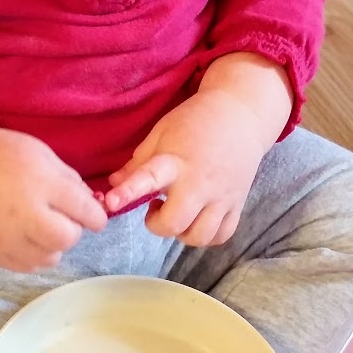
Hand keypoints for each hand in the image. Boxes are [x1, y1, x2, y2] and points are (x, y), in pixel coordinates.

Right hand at [0, 126, 106, 271]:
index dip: (95, 215)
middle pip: (68, 239)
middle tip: (62, 217)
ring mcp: (7, 237)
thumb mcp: (40, 153)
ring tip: (40, 225)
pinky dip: (34, 254)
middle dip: (73, 230)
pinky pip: (28, 266)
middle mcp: (25, 214)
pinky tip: (26, 235)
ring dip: (53, 244)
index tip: (91, 214)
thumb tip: (91, 205)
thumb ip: (69, 180)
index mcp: (41, 184)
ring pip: (50, 257)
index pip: (87, 212)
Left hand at [105, 88, 270, 246]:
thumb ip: (137, 163)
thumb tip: (114, 185)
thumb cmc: (196, 121)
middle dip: (158, 224)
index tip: (111, 203)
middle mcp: (200, 183)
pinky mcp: (238, 203)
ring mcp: (222, 197)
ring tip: (180, 213)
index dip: (128, 193)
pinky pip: (222, 235)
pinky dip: (207, 235)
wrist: (241, 115)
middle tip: (157, 207)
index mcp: (176, 162)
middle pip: (176, 223)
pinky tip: (199, 219)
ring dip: (183, 232)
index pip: (148, 179)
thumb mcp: (161, 133)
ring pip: (199, 236)